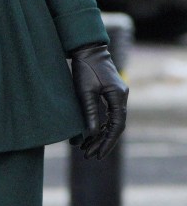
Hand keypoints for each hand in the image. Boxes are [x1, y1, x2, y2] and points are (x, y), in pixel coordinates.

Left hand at [70, 43, 127, 159]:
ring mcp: (117, 96)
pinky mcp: (110, 94)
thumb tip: (92, 133)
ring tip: (84, 149)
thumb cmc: (85, 68)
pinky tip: (87, 135)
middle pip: (115, 126)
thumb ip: (89, 112)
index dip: (107, 142)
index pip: (117, 126)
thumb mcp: (84, 91)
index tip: (97, 155)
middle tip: (88, 155)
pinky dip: (98, 125)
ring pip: (111, 122)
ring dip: (99, 136)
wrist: (88, 50)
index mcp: (118, 97)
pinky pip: (107, 115)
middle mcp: (121, 98)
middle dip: (102, 142)